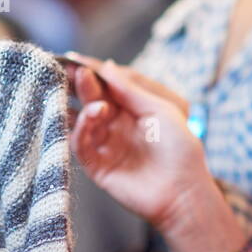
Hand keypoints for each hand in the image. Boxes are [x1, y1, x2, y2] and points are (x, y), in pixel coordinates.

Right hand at [67, 59, 210, 231]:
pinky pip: (80, 144)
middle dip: (80, 84)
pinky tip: (92, 115)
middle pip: (91, 99)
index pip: (107, 86)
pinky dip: (81, 128)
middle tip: (67, 69)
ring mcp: (106, 145)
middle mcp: (117, 125)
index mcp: (134, 109)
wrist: (184, 193)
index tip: (76, 58)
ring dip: (81, 105)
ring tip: (85, 91)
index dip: (93, 72)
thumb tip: (107, 66)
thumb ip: (131, 89)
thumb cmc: (181, 149)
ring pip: (82, 120)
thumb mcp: (161, 109)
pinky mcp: (97, 166)